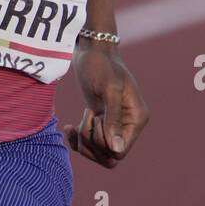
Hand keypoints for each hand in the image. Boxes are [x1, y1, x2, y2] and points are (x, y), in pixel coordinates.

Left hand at [64, 47, 148, 167]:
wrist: (92, 50)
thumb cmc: (101, 65)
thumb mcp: (109, 90)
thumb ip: (113, 120)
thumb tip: (116, 150)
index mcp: (136, 119)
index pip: (119, 151)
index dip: (102, 143)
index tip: (96, 119)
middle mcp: (128, 125)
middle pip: (108, 156)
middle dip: (91, 142)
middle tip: (86, 116)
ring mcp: (114, 124)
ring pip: (98, 153)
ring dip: (84, 141)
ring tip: (78, 121)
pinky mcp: (100, 122)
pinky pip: (90, 145)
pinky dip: (77, 140)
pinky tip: (68, 128)